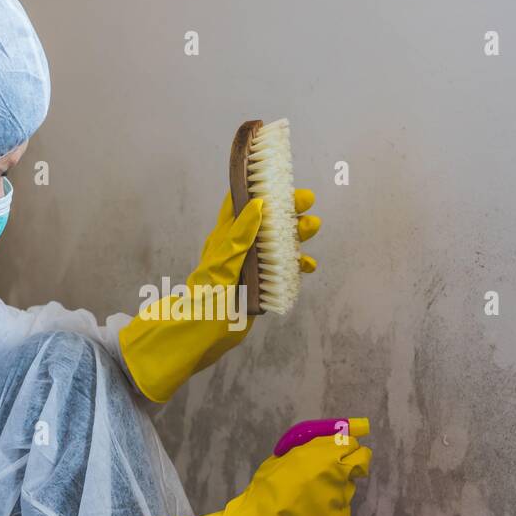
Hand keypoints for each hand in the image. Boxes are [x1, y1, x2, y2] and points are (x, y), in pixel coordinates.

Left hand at [119, 187, 320, 403]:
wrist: (203, 334)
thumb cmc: (207, 297)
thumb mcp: (223, 263)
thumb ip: (240, 235)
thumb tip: (257, 204)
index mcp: (227, 238)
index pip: (244, 204)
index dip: (261, 189)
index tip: (282, 180)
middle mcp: (241, 248)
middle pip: (268, 221)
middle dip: (288, 210)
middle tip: (308, 204)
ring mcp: (253, 266)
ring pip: (279, 243)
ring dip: (297, 235)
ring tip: (312, 228)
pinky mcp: (262, 284)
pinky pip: (284, 269)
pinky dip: (298, 265)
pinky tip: (307, 266)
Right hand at [157, 419, 370, 515]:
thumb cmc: (267, 487)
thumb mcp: (284, 458)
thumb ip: (310, 451)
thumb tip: (326, 446)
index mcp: (326, 456)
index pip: (354, 446)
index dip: (348, 447)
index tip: (342, 452)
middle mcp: (340, 476)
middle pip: (358, 466)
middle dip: (349, 467)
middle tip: (333, 474)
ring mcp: (343, 501)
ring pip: (346, 491)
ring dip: (334, 492)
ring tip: (310, 502)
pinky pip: (340, 513)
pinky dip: (329, 513)